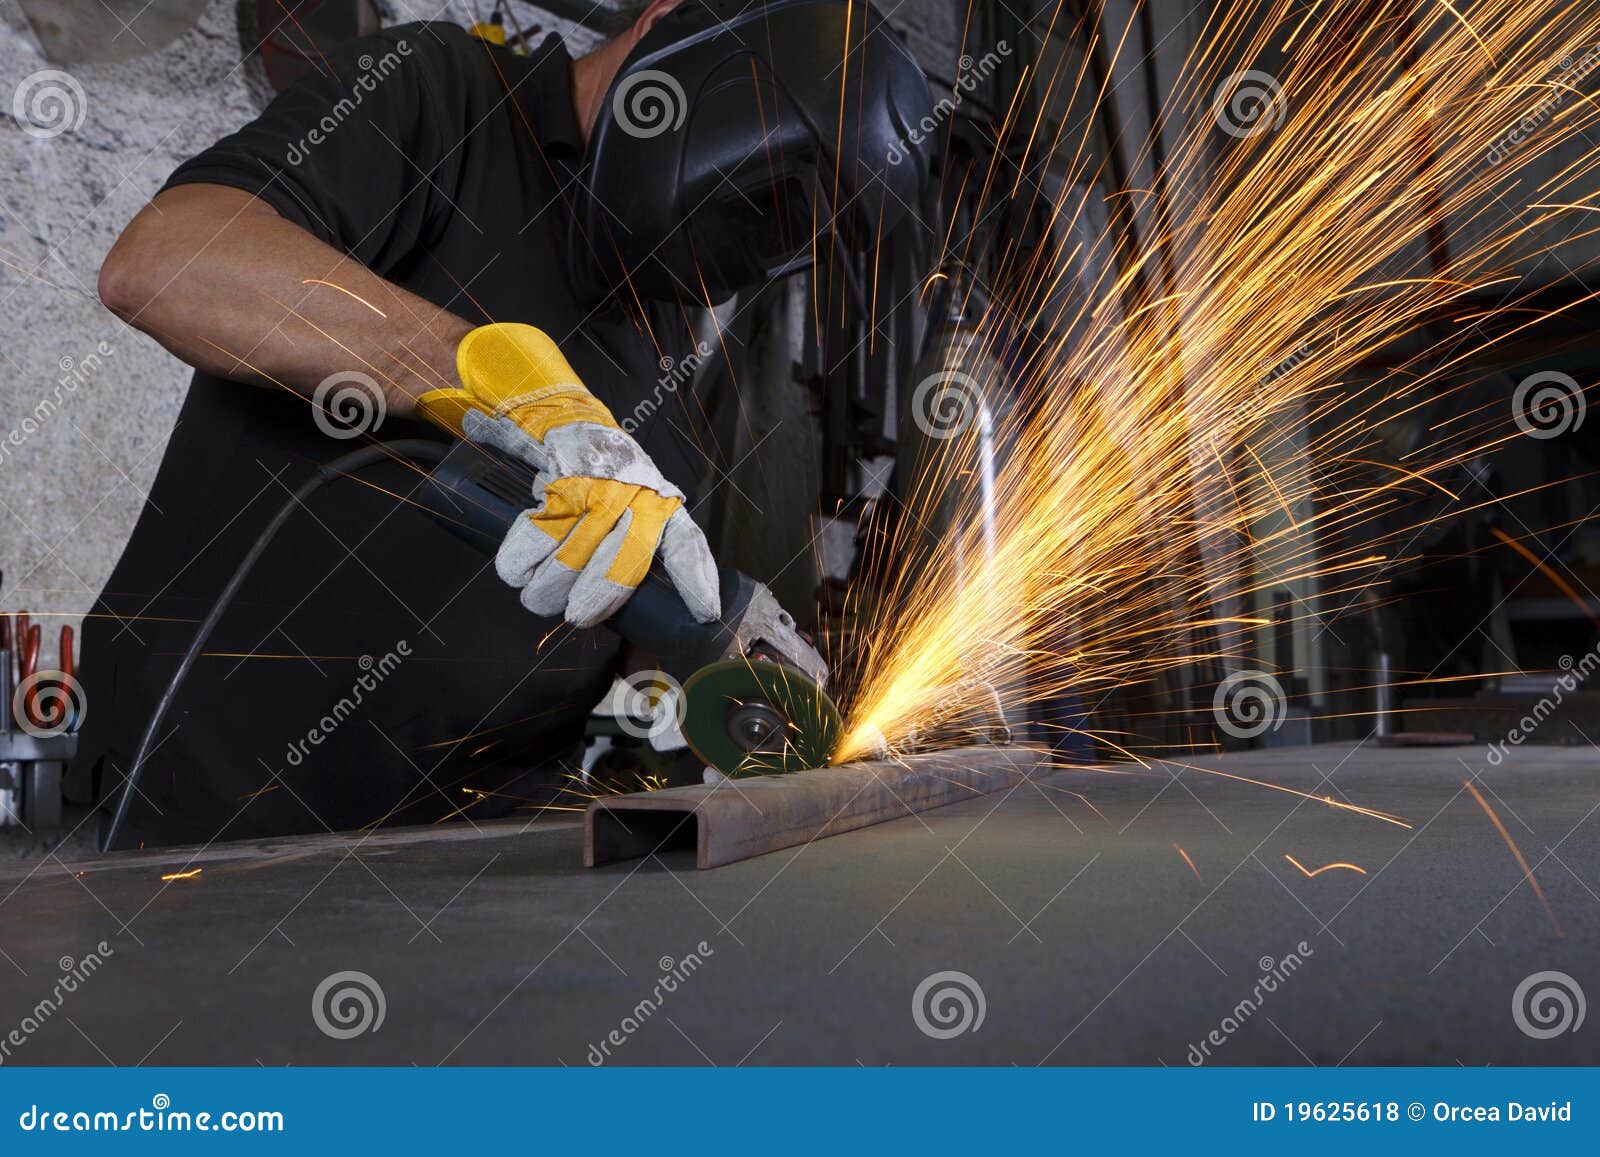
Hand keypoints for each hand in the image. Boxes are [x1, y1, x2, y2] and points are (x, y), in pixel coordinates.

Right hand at [416, 323, 719, 627]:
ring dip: (548, 586)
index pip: (687, 544)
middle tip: (576, 615)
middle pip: (620, 563)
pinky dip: (520, 560)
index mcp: (662, 504)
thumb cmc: (611, 474)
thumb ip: (647, 540)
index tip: (705, 613)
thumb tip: (650, 596)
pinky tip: (516, 572)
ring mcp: (595, 490)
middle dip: (595, 597)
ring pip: (572, 555)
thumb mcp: (642, 498)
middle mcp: (635, 497)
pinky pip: (536, 533)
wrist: (572, 419)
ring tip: (537, 599)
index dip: (697, 580)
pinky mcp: (557, 484)